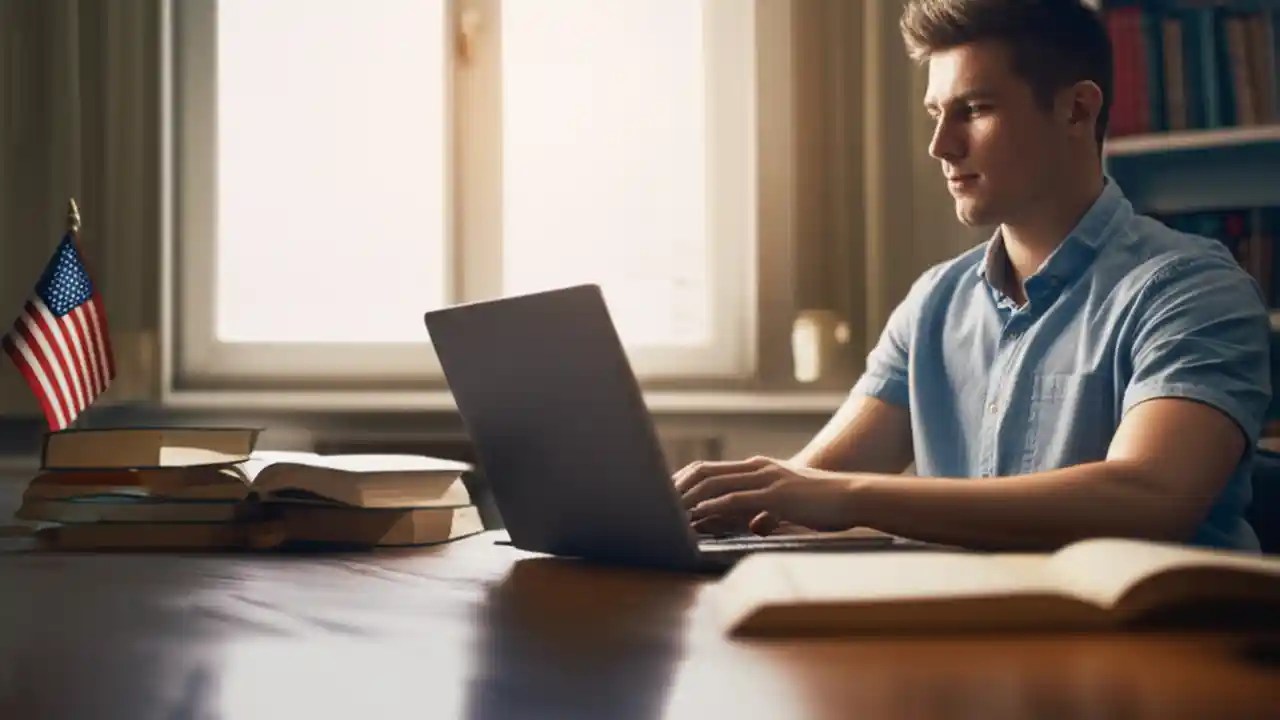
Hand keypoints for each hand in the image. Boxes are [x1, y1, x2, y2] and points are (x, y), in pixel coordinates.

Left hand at [672, 456, 859, 532]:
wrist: (853, 496)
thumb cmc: (825, 504)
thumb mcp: (790, 506)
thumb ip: (768, 512)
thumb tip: (754, 524)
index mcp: (759, 469)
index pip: (711, 471)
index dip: (686, 483)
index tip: (668, 498)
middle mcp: (757, 468)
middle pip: (705, 472)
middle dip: (678, 488)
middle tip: (658, 504)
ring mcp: (765, 479)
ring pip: (714, 484)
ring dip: (690, 499)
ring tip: (670, 512)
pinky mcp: (774, 495)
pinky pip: (734, 500)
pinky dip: (711, 509)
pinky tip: (697, 517)